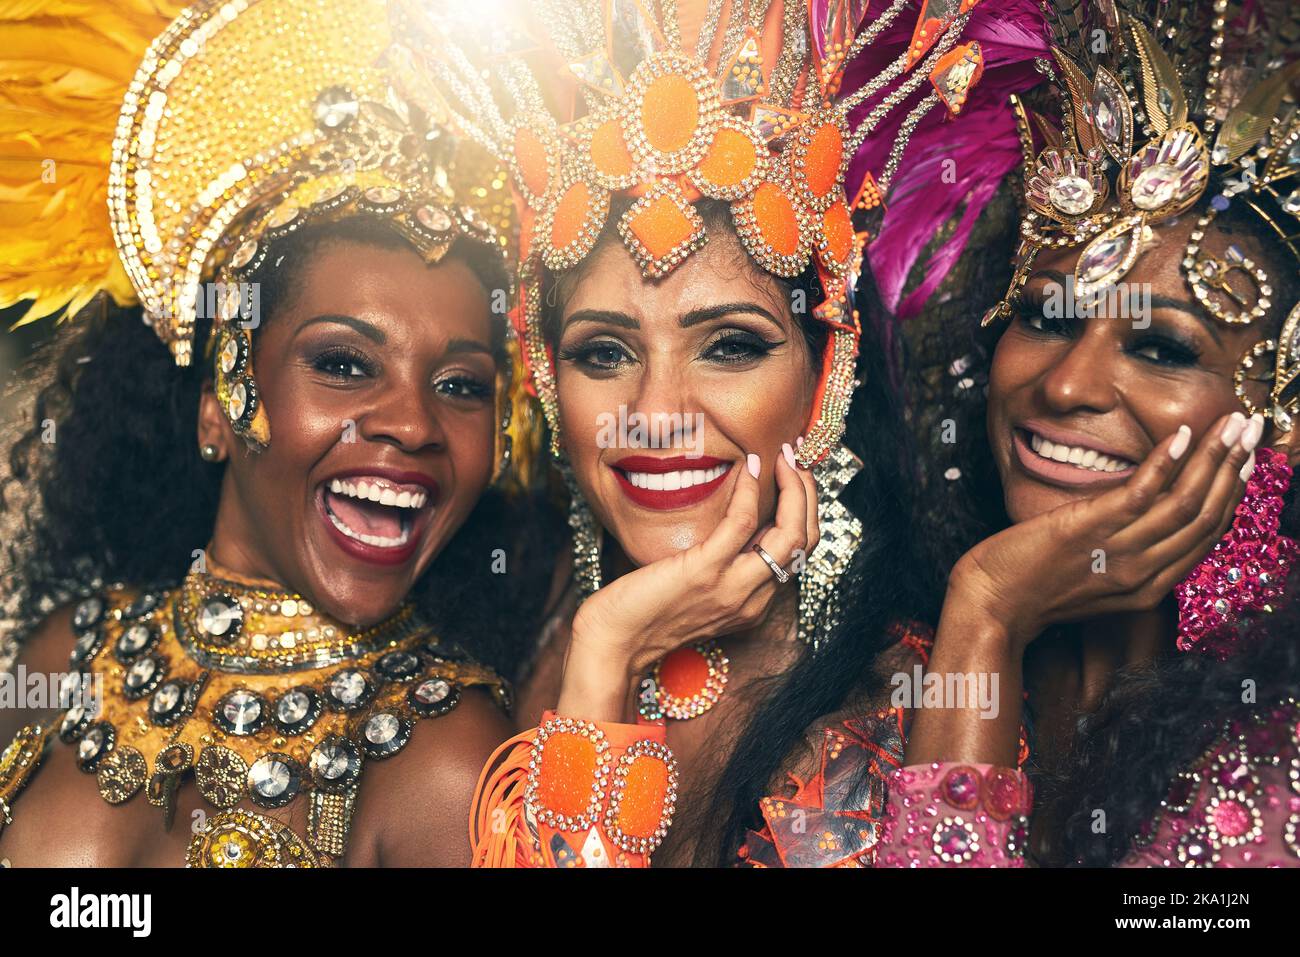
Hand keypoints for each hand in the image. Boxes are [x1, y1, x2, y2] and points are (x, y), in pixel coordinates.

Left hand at [558, 443, 818, 720]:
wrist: (614, 643)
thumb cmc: (644, 612)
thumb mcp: (696, 592)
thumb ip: (721, 566)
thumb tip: (733, 522)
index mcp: (753, 604)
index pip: (800, 554)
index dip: (806, 510)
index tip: (797, 477)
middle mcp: (752, 599)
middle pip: (805, 542)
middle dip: (809, 493)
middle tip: (796, 459)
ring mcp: (731, 587)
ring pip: (790, 534)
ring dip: (795, 488)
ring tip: (783, 457)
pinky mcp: (704, 571)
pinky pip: (741, 524)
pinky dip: (750, 490)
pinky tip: (748, 467)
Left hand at [950, 412, 1260, 651]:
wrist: (991, 605)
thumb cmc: (1033, 585)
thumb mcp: (1095, 575)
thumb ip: (1127, 552)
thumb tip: (1144, 512)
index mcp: (1149, 586)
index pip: (1206, 535)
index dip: (1231, 493)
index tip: (1244, 460)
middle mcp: (1144, 573)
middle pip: (1207, 516)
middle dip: (1235, 468)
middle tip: (1251, 428)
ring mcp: (1119, 552)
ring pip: (1186, 502)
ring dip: (1214, 458)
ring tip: (1233, 423)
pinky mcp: (1089, 529)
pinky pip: (1141, 493)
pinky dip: (1167, 462)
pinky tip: (1183, 434)